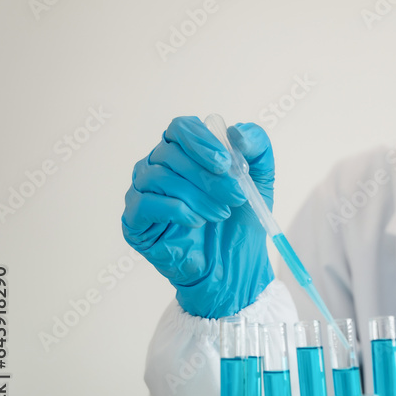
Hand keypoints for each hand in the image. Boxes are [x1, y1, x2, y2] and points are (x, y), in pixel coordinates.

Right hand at [121, 116, 274, 317]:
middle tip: (236, 196)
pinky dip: (176, 210)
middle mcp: (157, 167)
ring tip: (222, 213)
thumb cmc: (242, 220)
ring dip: (197, 195)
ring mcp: (142, 193)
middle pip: (170, 153)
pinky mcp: (135, 221)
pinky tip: (197, 221)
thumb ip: (257, 146)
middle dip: (207, 175)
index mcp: (183, 151)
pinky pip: (145, 203)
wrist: (234, 267)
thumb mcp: (261, 178)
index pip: (181, 128)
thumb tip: (235, 131)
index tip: (226, 163)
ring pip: (159, 177)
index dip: (202, 141)